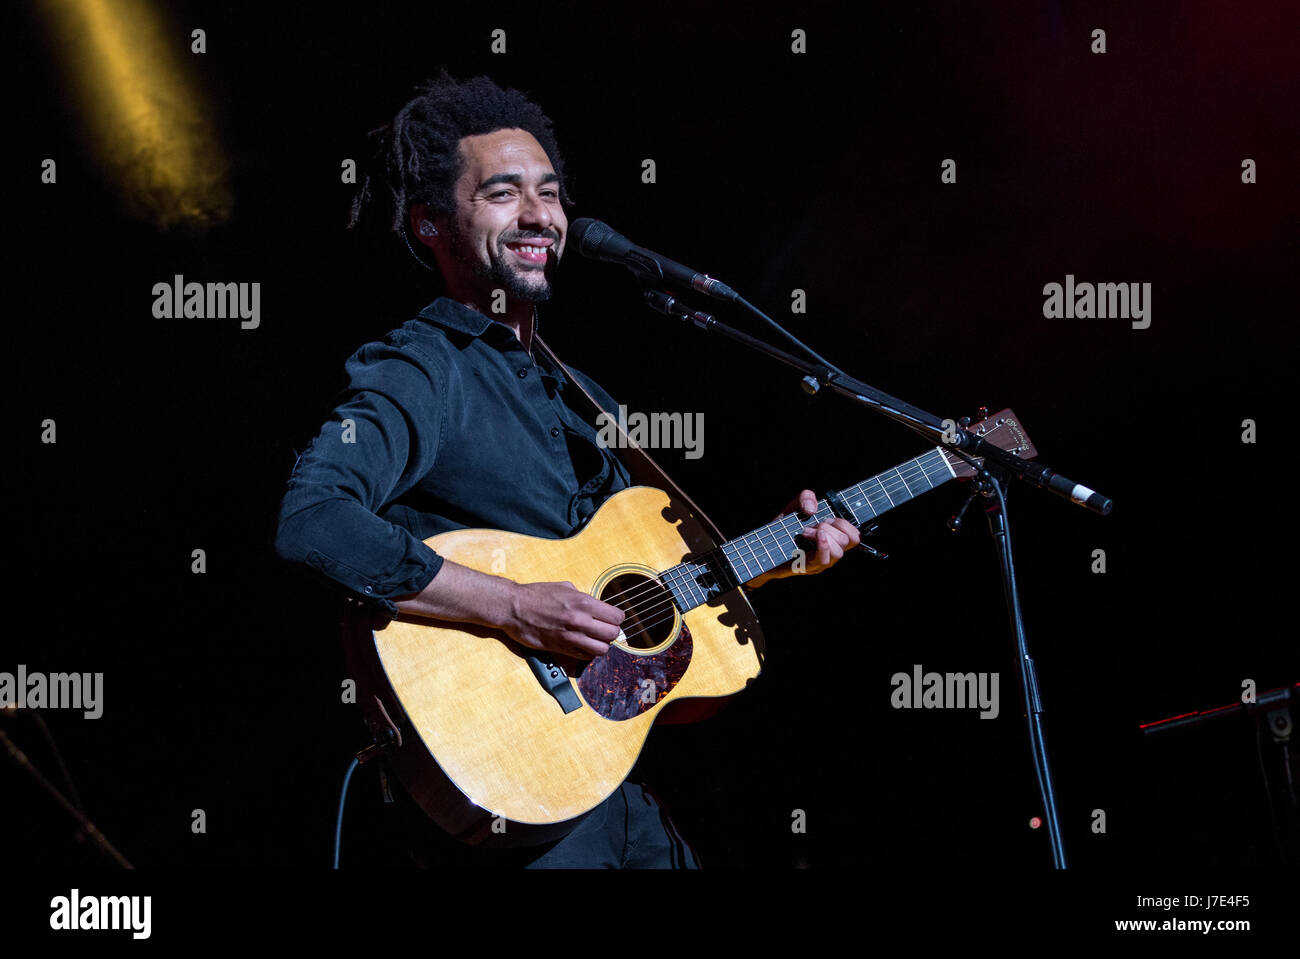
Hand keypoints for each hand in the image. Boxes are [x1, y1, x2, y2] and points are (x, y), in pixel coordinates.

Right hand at [504, 581, 624, 658]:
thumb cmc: (537, 595)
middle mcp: (580, 621)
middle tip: (603, 629)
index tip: (612, 618)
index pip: (616, 617)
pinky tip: (582, 645)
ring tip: (594, 640)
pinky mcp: (561, 648)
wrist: (514, 607)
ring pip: (602, 649)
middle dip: (611, 632)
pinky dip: (587, 653)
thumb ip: (584, 597)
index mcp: (583, 603)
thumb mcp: (565, 587)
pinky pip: (585, 656)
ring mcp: (570, 637)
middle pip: (613, 634)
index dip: (616, 618)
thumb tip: (596, 606)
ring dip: (601, 645)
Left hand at [747, 489, 859, 586]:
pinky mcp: (807, 567)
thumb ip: (806, 497)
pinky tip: (812, 535)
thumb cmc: (782, 529)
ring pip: (838, 552)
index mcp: (832, 540)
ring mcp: (819, 562)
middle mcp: (829, 552)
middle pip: (848, 541)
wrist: (762, 547)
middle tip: (815, 525)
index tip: (828, 518)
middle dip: (832, 527)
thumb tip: (812, 508)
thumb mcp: (794, 507)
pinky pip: (823, 560)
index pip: (855, 537)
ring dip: (824, 535)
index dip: (846, 524)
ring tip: (806, 531)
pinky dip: (822, 545)